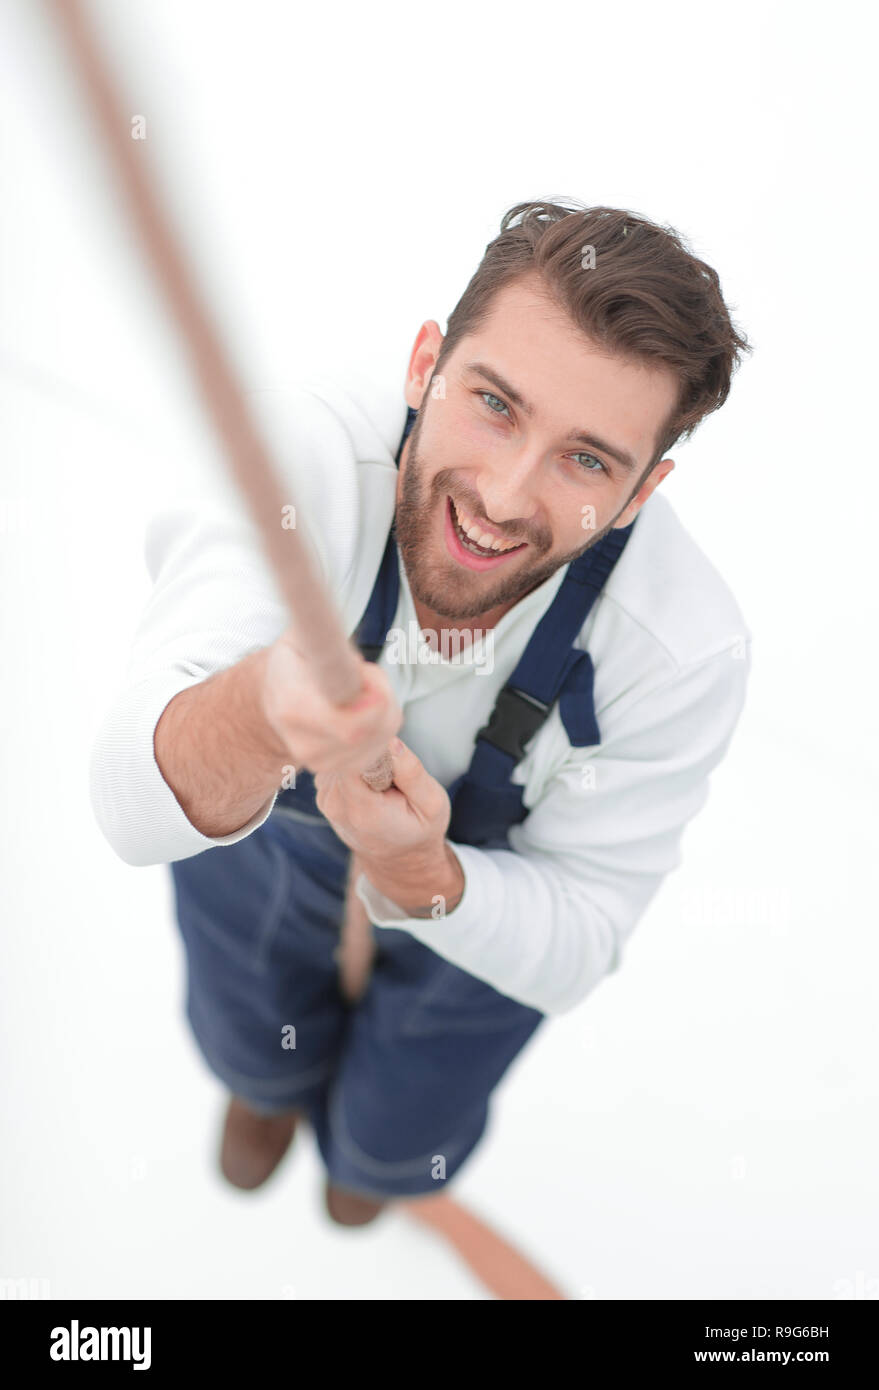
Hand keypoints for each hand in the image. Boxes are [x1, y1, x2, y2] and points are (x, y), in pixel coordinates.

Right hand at [261, 626, 401, 778]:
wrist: (276, 695)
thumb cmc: (296, 659)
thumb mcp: (304, 633)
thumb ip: (322, 633)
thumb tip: (342, 642)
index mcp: (293, 707)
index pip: (349, 726)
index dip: (374, 705)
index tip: (374, 681)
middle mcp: (303, 743)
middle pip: (372, 731)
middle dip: (383, 696)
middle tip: (367, 673)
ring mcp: (318, 761)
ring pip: (380, 741)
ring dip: (384, 712)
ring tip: (360, 691)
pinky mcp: (334, 770)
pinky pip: (378, 751)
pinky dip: (380, 729)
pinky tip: (363, 712)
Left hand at [314, 738, 463, 915]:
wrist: (398, 860)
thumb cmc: (419, 829)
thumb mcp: (432, 804)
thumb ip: (411, 772)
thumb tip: (390, 741)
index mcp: (363, 810)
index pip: (355, 757)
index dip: (374, 746)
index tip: (394, 757)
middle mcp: (336, 805)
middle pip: (347, 754)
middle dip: (372, 752)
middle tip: (394, 772)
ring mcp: (325, 799)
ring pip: (342, 756)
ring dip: (364, 759)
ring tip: (384, 781)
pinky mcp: (322, 793)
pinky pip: (337, 763)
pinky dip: (355, 766)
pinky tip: (370, 782)